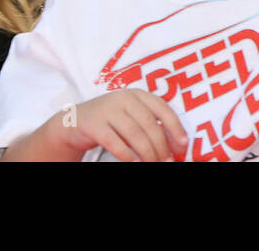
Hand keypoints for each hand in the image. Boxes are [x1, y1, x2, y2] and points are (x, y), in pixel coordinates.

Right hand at [52, 90, 188, 161]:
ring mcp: (107, 109)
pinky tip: (135, 163)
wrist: (75, 121)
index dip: (175, 126)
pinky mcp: (93, 124)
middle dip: (161, 146)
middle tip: (166, 161)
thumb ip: (150, 125)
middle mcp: (123, 97)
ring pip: (133, 134)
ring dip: (147, 153)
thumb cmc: (110, 121)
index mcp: (136, 94)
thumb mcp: (130, 116)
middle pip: (148, 124)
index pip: (161, 107)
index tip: (183, 144)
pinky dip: (127, 155)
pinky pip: (114, 142)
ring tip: (152, 164)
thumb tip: (175, 145)